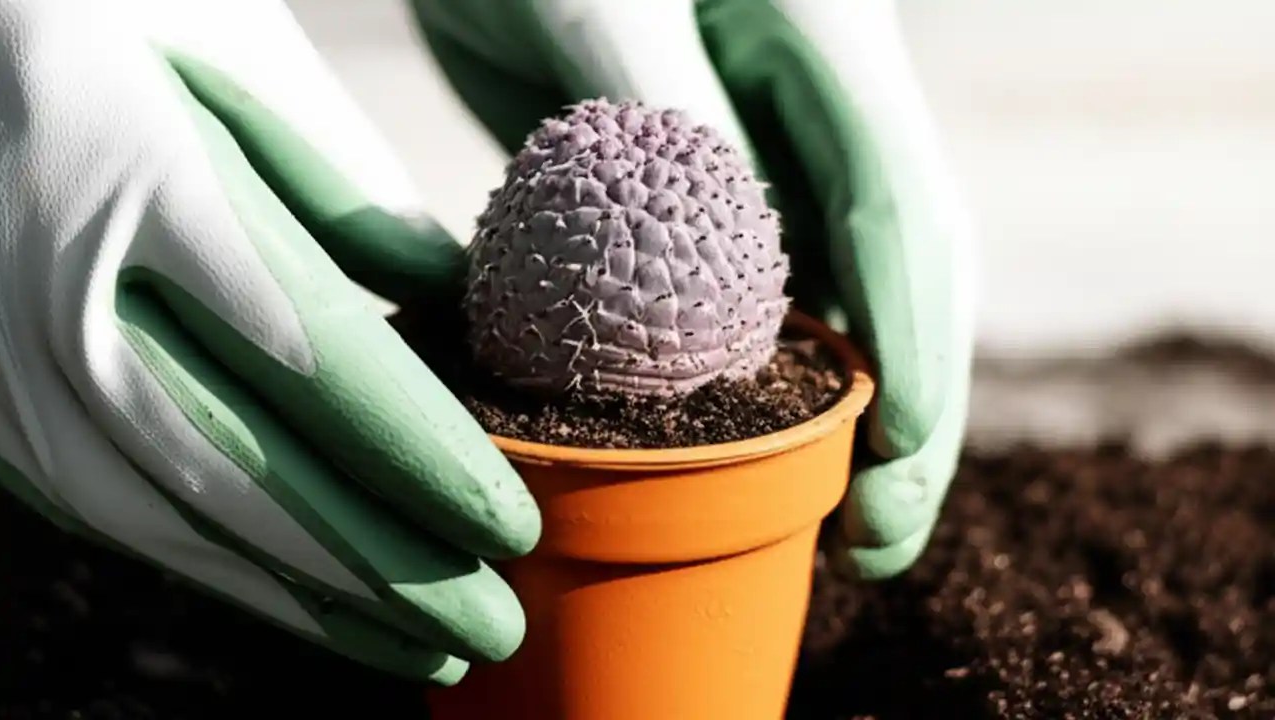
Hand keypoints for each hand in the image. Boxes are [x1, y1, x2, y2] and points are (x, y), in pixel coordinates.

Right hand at [0, 0, 538, 683]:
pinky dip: (229, 579)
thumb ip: (340, 189)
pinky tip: (310, 608)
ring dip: (316, 603)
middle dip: (388, 569)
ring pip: (183, 525)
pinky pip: (119, 521)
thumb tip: (445, 297)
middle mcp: (69, 300)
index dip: (423, 457)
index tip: (513, 525)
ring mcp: (10, 370)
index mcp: (153, 190)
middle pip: (256, 471)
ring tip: (424, 650)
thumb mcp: (233, 60)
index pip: (320, 359)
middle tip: (497, 629)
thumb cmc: (107, 25)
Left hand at [408, 0, 973, 579]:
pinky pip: (752, 302)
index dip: (912, 341)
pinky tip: (754, 458)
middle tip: (880, 542)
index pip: (898, 212)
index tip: (900, 457)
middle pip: (898, 279)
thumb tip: (740, 271)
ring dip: (845, 417)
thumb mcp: (595, 6)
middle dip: (907, 413)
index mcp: (828, 52)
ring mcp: (774, 162)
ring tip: (842, 531)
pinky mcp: (713, 202)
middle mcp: (824, 118)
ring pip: (838, 304)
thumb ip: (661, 111)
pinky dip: (757, 385)